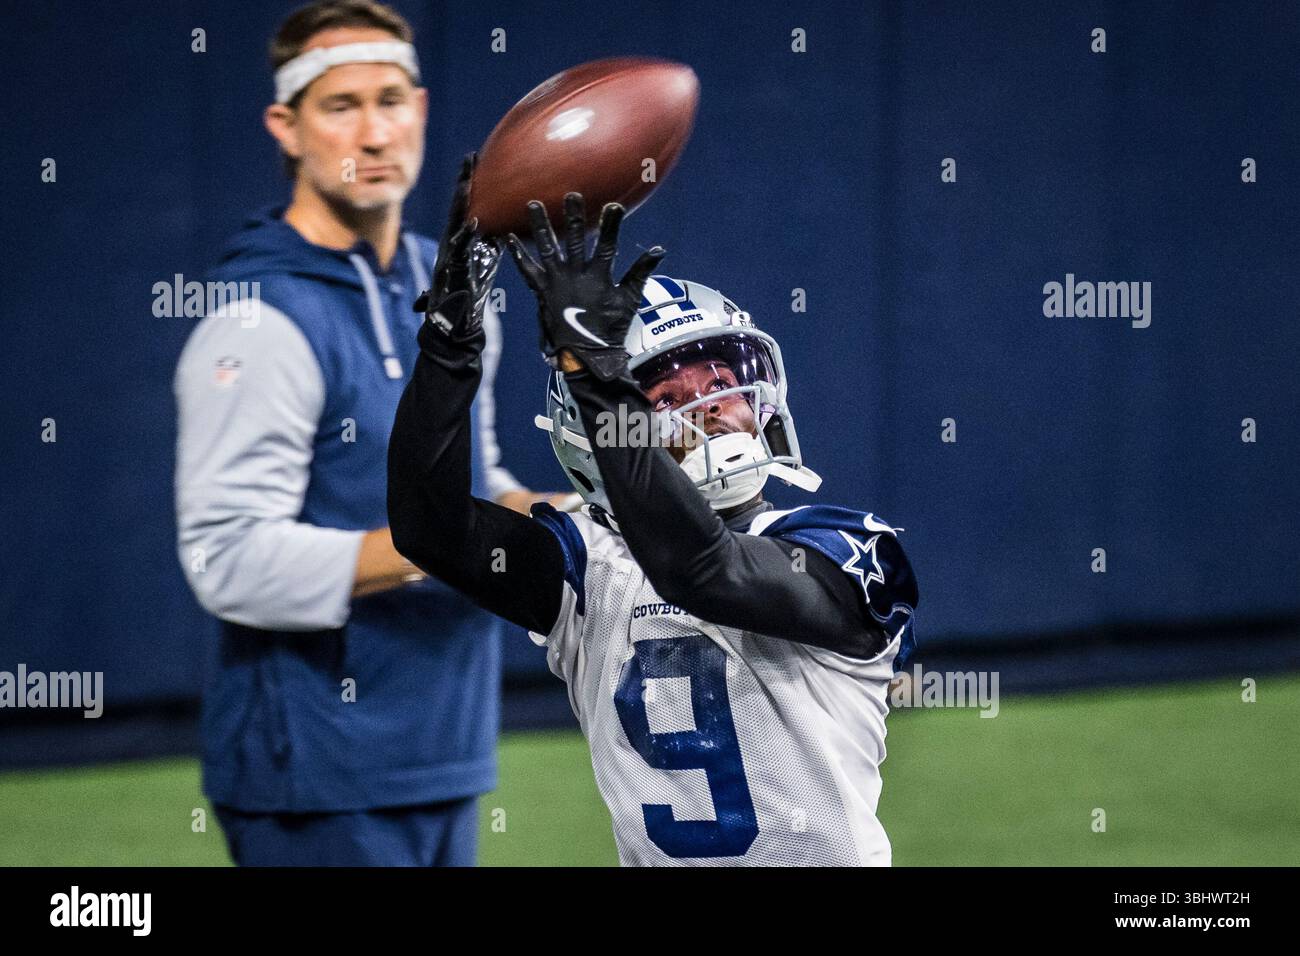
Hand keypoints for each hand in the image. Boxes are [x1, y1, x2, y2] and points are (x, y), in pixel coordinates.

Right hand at [413, 153, 501, 339]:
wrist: (453, 321)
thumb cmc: (467, 292)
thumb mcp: (482, 260)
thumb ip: (488, 242)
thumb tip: (501, 226)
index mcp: (459, 238)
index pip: (465, 204)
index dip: (468, 181)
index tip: (474, 158)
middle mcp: (451, 241)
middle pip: (458, 205)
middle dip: (463, 181)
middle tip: (470, 157)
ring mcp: (449, 253)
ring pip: (456, 222)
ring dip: (462, 201)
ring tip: (468, 181)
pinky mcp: (452, 268)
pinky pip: (460, 248)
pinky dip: (467, 235)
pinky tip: (475, 223)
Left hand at [505, 193, 664, 381]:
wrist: (585, 353)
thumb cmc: (610, 328)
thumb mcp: (629, 299)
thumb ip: (640, 272)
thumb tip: (659, 250)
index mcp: (598, 276)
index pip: (607, 244)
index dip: (610, 224)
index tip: (613, 205)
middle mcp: (575, 274)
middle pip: (576, 239)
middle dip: (574, 216)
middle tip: (571, 194)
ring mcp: (556, 281)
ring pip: (548, 248)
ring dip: (541, 225)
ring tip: (532, 204)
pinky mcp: (542, 290)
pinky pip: (527, 270)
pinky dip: (518, 254)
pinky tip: (508, 238)